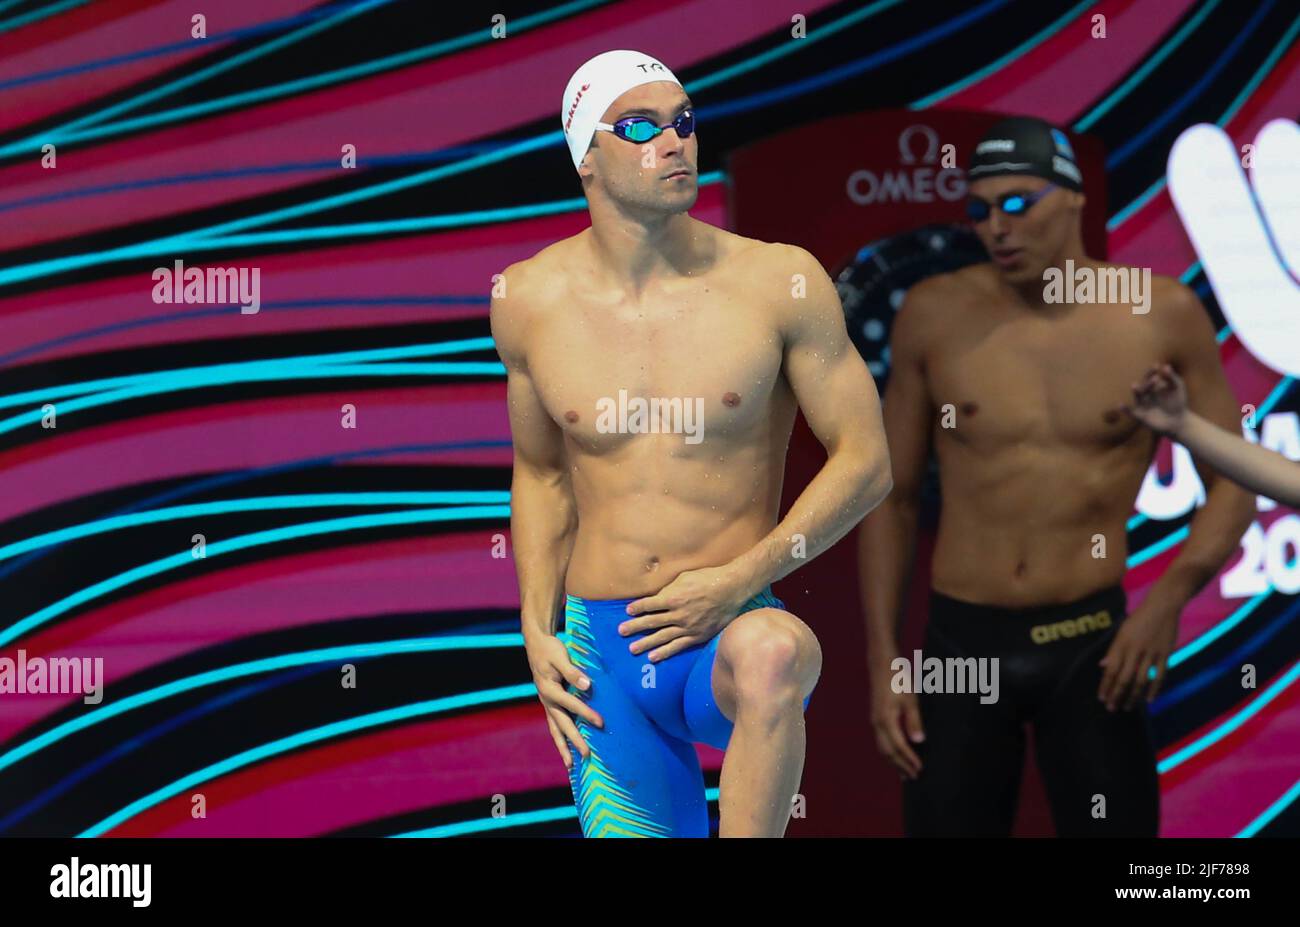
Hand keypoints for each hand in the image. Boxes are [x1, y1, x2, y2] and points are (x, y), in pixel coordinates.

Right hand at [524, 632, 602, 769]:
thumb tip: (588, 686)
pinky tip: (568, 748)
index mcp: (549, 690)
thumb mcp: (560, 657)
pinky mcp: (550, 704)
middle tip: (588, 756)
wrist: (536, 644)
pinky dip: (561, 738)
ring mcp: (547, 704)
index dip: (586, 714)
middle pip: (561, 725)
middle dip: (574, 741)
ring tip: (571, 765)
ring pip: (555, 730)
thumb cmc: (550, 649)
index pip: (571, 704)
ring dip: (563, 747)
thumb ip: (573, 673)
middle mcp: (547, 701)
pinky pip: (555, 725)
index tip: (601, 723)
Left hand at [620, 565, 752, 661]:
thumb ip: (670, 589)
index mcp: (673, 597)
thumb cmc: (708, 578)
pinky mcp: (697, 636)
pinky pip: (677, 646)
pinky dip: (665, 652)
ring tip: (632, 649)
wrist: (731, 589)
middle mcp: (678, 614)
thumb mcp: (684, 577)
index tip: (628, 611)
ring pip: (662, 637)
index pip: (649, 604)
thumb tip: (658, 597)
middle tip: (621, 632)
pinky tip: (653, 658)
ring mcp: (687, 627)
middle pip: (651, 622)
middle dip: (634, 627)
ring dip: (645, 643)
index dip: (637, 607)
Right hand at [870, 668, 923, 778]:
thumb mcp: (910, 699)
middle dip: (900, 766)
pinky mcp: (876, 718)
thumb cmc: (898, 678)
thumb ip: (914, 721)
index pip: (899, 747)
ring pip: (882, 748)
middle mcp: (877, 724)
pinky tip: (896, 753)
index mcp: (886, 720)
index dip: (909, 759)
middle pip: (887, 752)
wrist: (881, 663)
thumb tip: (918, 742)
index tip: (920, 769)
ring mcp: (874, 721)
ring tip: (903, 772)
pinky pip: (881, 741)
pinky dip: (889, 751)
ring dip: (893, 761)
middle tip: (913, 778)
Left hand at [1098, 596, 1179, 710]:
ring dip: (1133, 696)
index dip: (1105, 685)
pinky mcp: (1165, 654)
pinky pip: (1159, 675)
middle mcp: (1134, 650)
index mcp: (1121, 644)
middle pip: (1124, 678)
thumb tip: (1103, 666)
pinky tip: (1149, 699)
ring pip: (1140, 680)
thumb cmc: (1139, 618)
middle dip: (1116, 694)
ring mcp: (1151, 653)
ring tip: (1127, 707)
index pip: (1111, 669)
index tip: (1101, 698)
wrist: (1162, 606)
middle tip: (1111, 708)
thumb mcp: (1121, 631)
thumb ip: (1113, 650)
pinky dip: (1154, 689)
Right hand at [1123, 363, 1187, 437]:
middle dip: (1149, 383)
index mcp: (1153, 388)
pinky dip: (1125, 409)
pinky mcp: (1141, 417)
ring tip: (1134, 385)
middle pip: (1145, 387)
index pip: (1150, 377)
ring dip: (1136, 391)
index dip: (1152, 372)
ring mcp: (1143, 406)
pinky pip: (1131, 413)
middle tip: (1156, 379)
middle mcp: (1146, 395)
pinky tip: (1119, 405)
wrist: (1178, 422)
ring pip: (1138, 397)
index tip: (1156, 365)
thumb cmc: (1178, 403)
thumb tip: (1166, 365)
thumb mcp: (1177, 387)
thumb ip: (1172, 377)